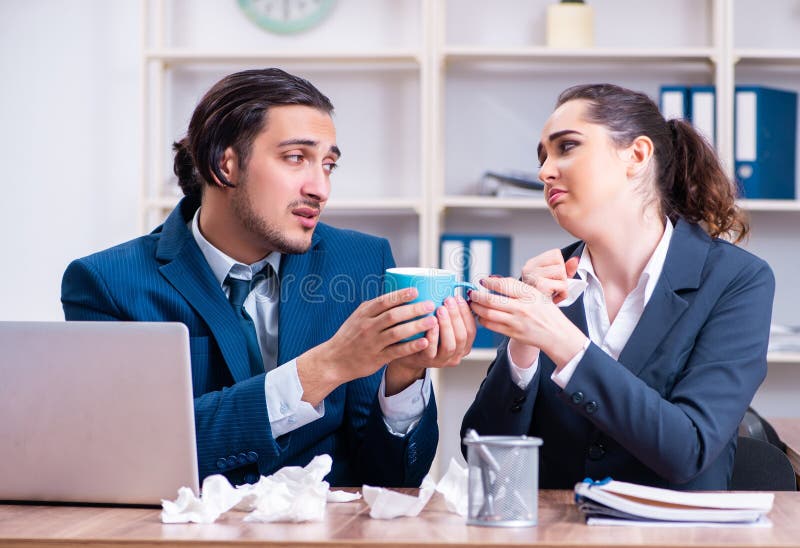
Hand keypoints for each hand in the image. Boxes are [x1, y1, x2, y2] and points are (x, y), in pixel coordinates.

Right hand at [297, 288, 437, 404]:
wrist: (334, 360)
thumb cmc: (350, 336)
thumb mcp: (358, 317)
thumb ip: (375, 308)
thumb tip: (397, 295)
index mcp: (364, 314)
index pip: (383, 301)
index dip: (400, 295)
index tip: (416, 290)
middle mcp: (368, 327)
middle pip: (393, 316)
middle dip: (413, 309)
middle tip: (430, 305)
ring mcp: (372, 343)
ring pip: (397, 333)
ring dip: (416, 326)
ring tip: (432, 321)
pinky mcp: (377, 358)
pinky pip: (397, 351)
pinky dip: (411, 346)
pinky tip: (424, 342)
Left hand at [385, 295, 476, 394]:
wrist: (406, 353)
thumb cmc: (425, 336)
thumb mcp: (442, 328)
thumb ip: (449, 316)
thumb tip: (452, 293)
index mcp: (463, 346)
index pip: (471, 330)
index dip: (466, 313)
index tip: (458, 297)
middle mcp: (455, 355)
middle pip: (462, 336)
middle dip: (456, 316)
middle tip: (448, 301)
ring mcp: (442, 360)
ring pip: (450, 345)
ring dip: (446, 325)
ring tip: (440, 309)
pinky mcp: (427, 361)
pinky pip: (431, 350)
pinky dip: (432, 336)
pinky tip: (430, 324)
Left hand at [469, 276, 585, 368]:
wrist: (556, 334)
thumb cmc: (546, 312)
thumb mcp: (537, 294)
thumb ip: (517, 288)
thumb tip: (494, 280)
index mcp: (529, 294)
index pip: (504, 284)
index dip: (489, 282)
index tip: (482, 281)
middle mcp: (522, 307)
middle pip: (491, 300)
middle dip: (477, 296)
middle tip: (472, 293)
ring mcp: (517, 322)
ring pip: (488, 313)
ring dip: (476, 308)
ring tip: (473, 304)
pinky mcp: (513, 333)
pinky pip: (491, 326)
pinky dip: (483, 320)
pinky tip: (481, 316)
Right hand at [521, 250, 579, 304]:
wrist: (536, 315)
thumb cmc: (545, 297)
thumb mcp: (556, 279)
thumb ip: (566, 268)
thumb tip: (575, 260)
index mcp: (531, 263)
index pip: (556, 253)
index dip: (560, 266)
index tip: (552, 278)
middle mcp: (529, 268)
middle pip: (560, 264)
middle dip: (562, 277)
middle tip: (552, 287)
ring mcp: (532, 277)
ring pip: (562, 273)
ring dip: (562, 285)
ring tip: (553, 292)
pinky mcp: (540, 287)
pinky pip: (563, 285)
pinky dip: (563, 294)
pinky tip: (554, 298)